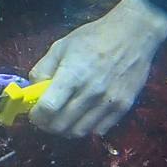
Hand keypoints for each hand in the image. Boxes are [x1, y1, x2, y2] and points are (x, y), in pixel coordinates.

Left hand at [29, 0, 166, 137]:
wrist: (133, 34)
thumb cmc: (93, 37)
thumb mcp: (61, 46)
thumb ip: (43, 69)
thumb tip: (32, 90)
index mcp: (72, 75)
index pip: (48, 109)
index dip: (36, 116)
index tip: (34, 113)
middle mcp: (90, 92)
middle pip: (61, 125)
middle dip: (47, 125)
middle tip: (46, 118)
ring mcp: (108, 102)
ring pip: (79, 132)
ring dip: (66, 130)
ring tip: (63, 119)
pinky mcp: (123, 107)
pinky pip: (99, 130)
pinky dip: (86, 128)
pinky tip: (82, 117)